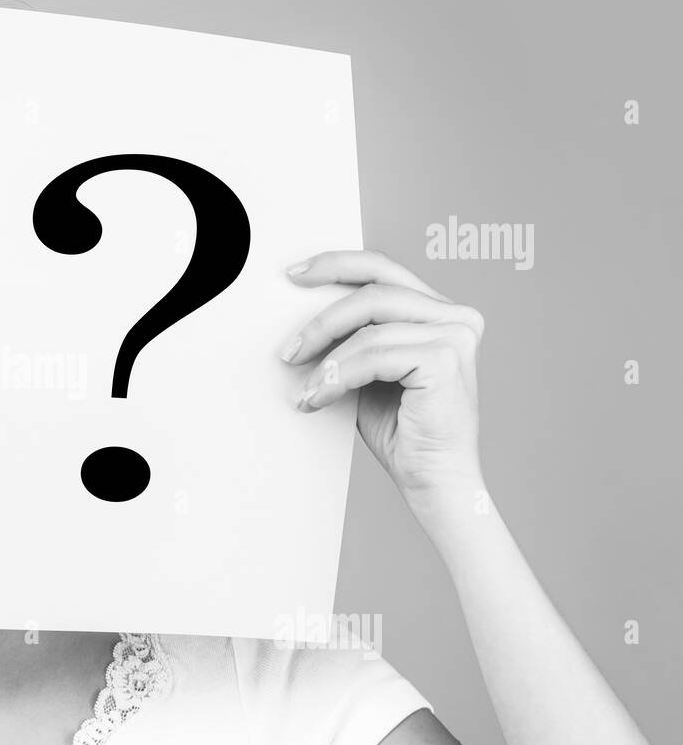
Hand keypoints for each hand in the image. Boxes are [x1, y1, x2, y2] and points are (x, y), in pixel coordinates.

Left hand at [280, 250, 484, 501]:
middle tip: (289, 349)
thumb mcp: (368, 372)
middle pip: (374, 290)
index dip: (336, 264)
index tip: (296, 274)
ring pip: (369, 325)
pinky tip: (321, 397)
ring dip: (326, 357)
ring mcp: (455, 335)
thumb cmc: (403, 431)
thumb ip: (351, 339)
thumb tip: (302, 316)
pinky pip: (374, 355)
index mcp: (439, 312)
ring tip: (307, 387)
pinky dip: (339, 376)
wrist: (433, 480)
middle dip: (321, 318)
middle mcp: (455, 317)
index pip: (383, 270)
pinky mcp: (446, 359)